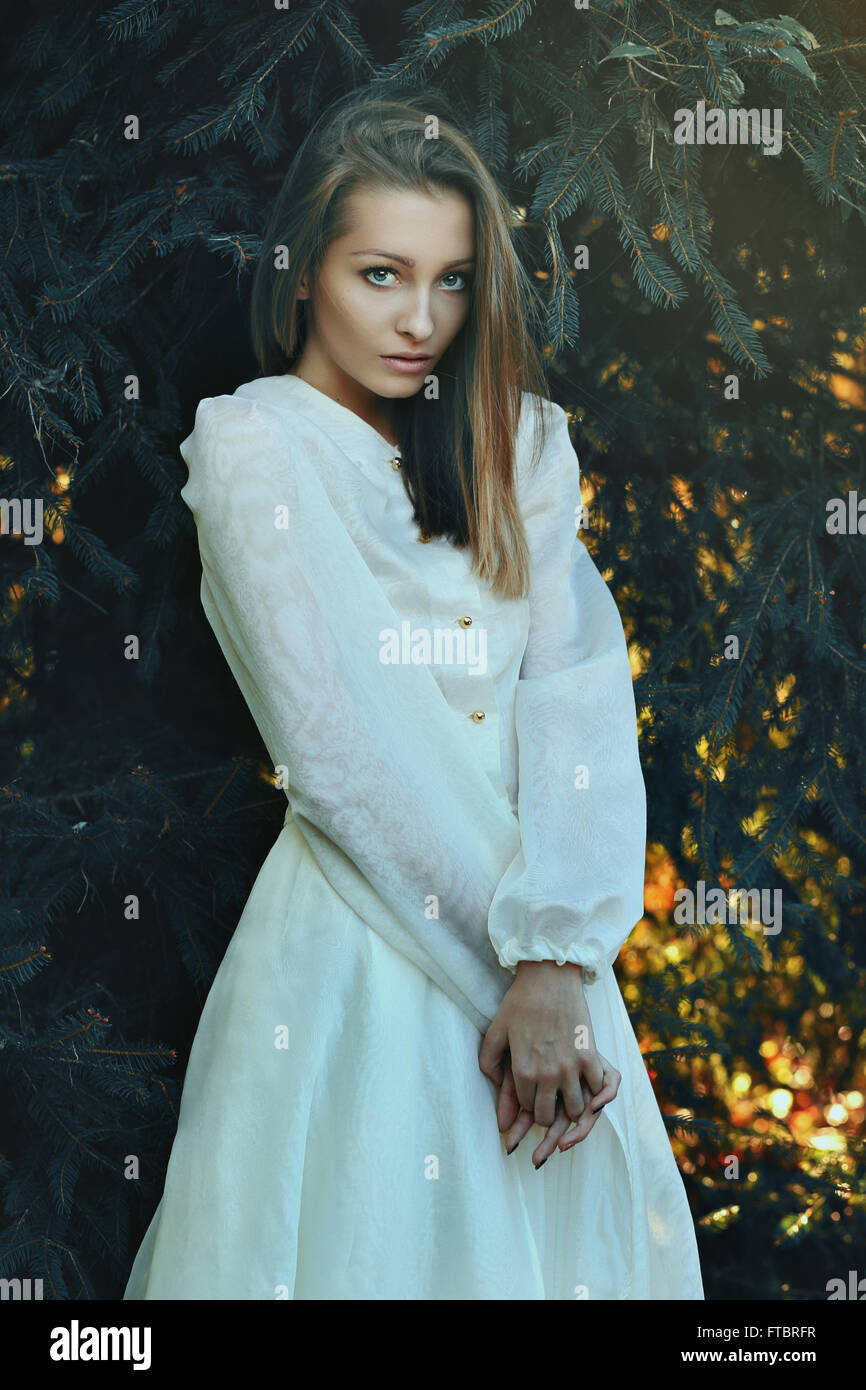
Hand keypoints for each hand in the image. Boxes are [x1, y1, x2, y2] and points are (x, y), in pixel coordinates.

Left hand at [478, 960, 621, 1166]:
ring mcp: (570, 1067)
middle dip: (547, 1113)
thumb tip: (496, 1082)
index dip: (528, 1104)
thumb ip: (489, 1061)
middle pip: (549, 1116)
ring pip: (575, 1110)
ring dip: (570, 1107)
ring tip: (567, 1096)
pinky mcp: (589, 1056)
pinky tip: (585, 1083)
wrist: (549, 977)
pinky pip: (595, 1090)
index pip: (527, 1107)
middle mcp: (546, 1074)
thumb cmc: (520, 1001)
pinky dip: (592, 1092)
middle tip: (548, 1101)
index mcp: (522, 1071)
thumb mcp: (496, 1031)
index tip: (531, 1094)